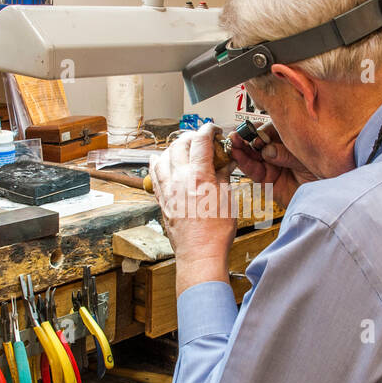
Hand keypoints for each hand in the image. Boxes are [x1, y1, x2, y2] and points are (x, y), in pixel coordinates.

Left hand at [149, 125, 236, 294]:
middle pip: (179, 144)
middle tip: (200, 139)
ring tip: (182, 147)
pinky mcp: (162, 200)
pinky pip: (154, 174)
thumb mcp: (228, 199)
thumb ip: (224, 177)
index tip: (213, 129)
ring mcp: (168, 189)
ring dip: (173, 147)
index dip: (208, 129)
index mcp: (199, 176)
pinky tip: (160, 161)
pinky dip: (157, 163)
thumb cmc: (215, 232)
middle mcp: (180, 179)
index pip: (200, 141)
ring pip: (163, 156)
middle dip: (191, 136)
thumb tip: (226, 164)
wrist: (199, 253)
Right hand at [228, 126, 316, 206]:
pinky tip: (237, 154)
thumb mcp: (306, 160)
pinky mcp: (266, 181)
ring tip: (233, 142)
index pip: (272, 130)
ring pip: (252, 154)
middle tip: (238, 134)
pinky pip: (253, 170)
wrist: (324, 199)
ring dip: (241, 148)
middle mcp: (279, 152)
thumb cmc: (323, 177)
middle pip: (258, 140)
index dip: (263, 131)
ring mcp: (272, 166)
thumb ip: (286, 154)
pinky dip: (244, 163)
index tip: (258, 134)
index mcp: (291, 140)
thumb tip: (267, 150)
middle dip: (247, 137)